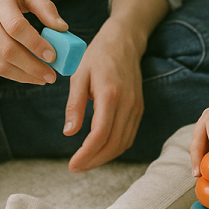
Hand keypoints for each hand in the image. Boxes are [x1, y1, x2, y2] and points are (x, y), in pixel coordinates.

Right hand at [0, 0, 66, 84]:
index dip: (35, 43)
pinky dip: (13, 74)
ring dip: (24, 75)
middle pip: (7, 49)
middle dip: (32, 66)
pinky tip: (29, 74)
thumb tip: (63, 28)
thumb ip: (45, 6)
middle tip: (52, 76)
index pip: (15, 26)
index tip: (52, 55)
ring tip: (43, 78)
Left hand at [64, 14, 144, 171]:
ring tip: (86, 162)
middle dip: (94, 161)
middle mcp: (128, 103)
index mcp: (111, 94)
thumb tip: (69, 133)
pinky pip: (129, 135)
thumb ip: (74, 105)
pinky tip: (100, 149)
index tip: (72, 165)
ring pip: (123, 143)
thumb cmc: (98, 55)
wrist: (124, 41)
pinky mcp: (139, 108)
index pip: (100, 134)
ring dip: (105, 157)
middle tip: (76, 167)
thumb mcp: (79, 75)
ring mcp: (136, 106)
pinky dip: (115, 147)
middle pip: (114, 144)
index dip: (86, 155)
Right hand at [190, 92, 208, 175]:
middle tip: (200, 170)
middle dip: (198, 153)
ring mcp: (202, 126)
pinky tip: (199, 173)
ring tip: (197, 175)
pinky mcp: (201, 136)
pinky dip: (197, 160)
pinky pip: (197, 148)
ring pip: (195, 143)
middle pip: (198, 134)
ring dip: (195, 159)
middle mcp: (207, 117)